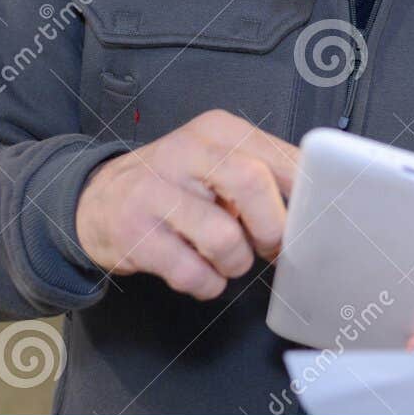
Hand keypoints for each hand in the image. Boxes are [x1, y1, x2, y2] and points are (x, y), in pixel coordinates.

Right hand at [75, 108, 297, 300]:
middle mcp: (186, 152)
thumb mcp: (219, 161)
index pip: (281, 157)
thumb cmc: (175, 184)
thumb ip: (265, 175)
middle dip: (272, 229)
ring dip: (236, 263)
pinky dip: (206, 284)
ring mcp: (155, 191)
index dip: (306, 198)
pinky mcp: (134, 232)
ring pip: (224, 238)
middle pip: (252, 184)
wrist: (97, 199)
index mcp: (218, 130)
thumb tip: (316, 209)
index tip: (312, 222)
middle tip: (270, 247)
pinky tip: (200, 273)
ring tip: (226, 259)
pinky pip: (191, 272)